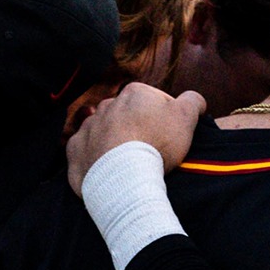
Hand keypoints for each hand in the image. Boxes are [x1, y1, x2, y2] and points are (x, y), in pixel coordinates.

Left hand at [65, 83, 205, 192]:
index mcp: (134, 93)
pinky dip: (96, 158)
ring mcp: (88, 126)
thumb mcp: (187, 116)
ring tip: (130, 162)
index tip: (171, 136)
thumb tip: (194, 99)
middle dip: (138, 128)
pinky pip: (86, 150)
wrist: (123, 176)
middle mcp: (107, 104)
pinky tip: (110, 170)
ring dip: (115, 142)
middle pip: (128, 115)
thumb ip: (193, 100)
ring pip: (105, 131)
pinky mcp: (75, 149)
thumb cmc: (157, 143)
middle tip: (152, 150)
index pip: (156, 100)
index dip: (167, 118)